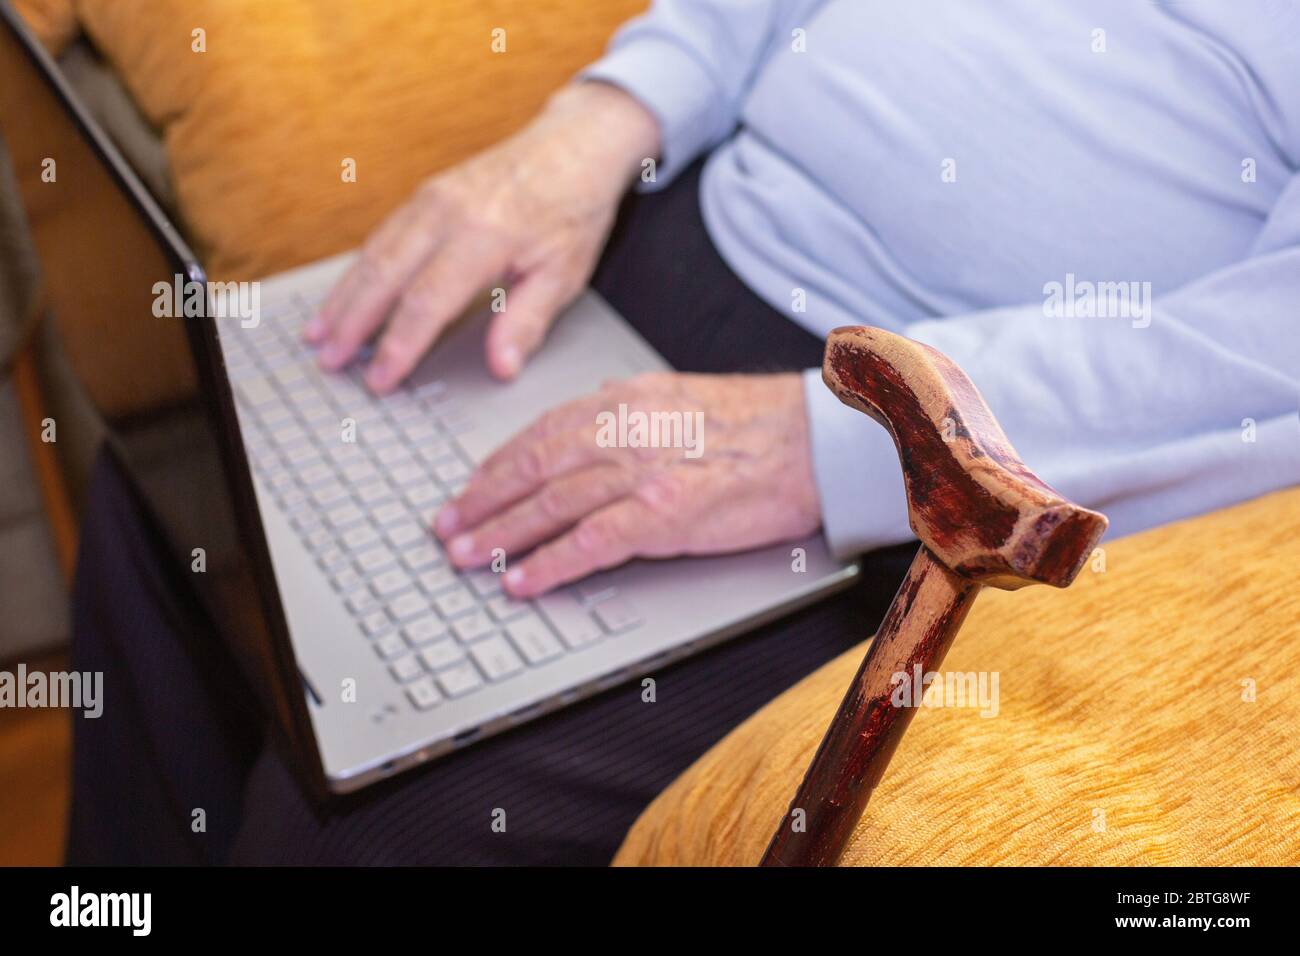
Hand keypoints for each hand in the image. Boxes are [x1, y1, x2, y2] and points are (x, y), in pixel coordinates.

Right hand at [304, 82, 659, 391]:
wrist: (574, 145)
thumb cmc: (573, 210)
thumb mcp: (564, 273)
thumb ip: (527, 322)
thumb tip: (501, 367)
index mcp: (485, 236)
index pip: (427, 302)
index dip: (399, 345)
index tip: (379, 378)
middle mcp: (448, 212)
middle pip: (385, 275)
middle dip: (352, 322)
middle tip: (328, 360)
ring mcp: (432, 198)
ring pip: (374, 252)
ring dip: (344, 296)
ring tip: (318, 332)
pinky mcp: (426, 193)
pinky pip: (383, 235)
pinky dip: (358, 269)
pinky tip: (345, 293)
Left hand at [434, 372, 821, 596]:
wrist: (814, 440)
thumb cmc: (754, 423)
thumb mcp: (676, 397)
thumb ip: (625, 413)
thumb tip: (581, 428)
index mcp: (622, 400)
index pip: (538, 434)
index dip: (495, 466)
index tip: (468, 489)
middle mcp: (622, 430)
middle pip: (531, 468)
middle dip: (480, 502)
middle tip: (445, 528)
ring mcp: (641, 472)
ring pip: (550, 504)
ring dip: (501, 534)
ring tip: (466, 556)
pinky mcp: (665, 513)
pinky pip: (591, 542)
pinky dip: (550, 562)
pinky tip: (523, 579)